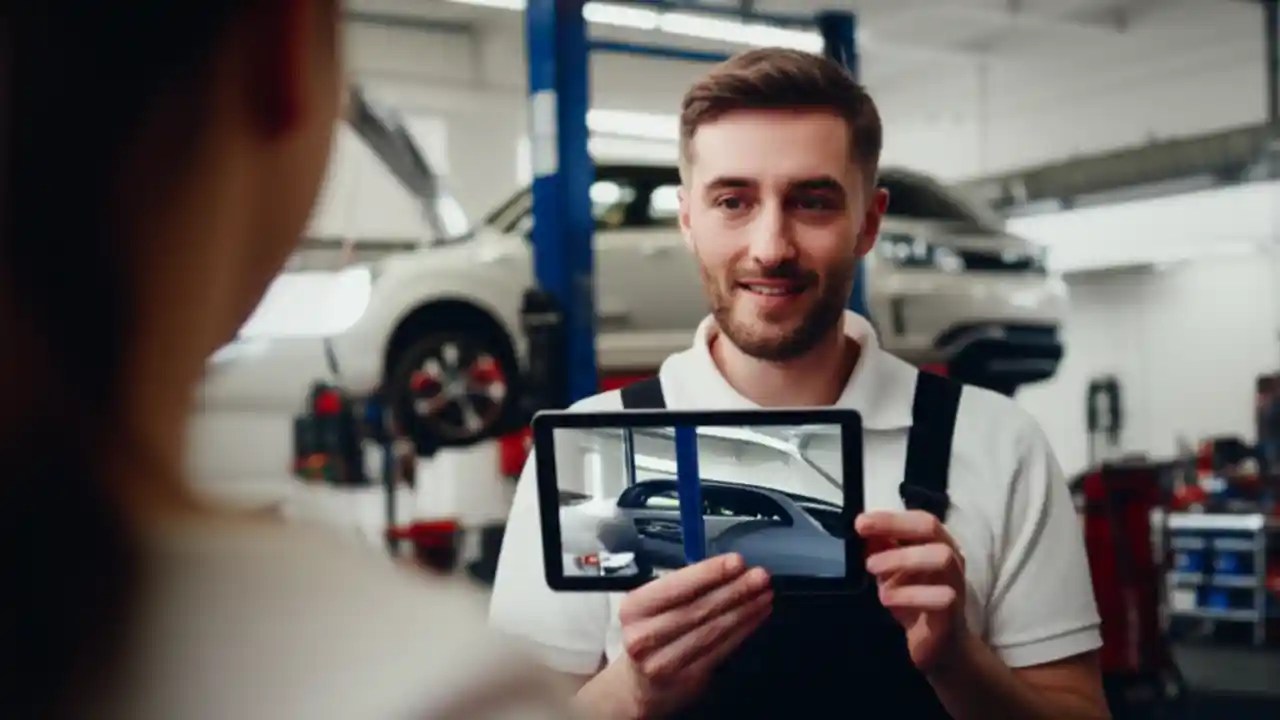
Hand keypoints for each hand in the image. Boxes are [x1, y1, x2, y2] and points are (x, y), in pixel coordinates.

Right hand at [605, 553, 772, 718]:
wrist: (640, 685)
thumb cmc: (651, 631)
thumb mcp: (651, 606)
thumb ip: (683, 589)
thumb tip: (728, 569)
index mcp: (634, 609)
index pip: (675, 588)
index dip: (708, 574)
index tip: (737, 561)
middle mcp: (644, 637)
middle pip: (697, 610)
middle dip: (734, 591)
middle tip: (761, 576)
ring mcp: (665, 662)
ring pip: (713, 631)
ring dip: (744, 610)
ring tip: (765, 593)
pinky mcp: (687, 680)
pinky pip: (721, 650)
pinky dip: (743, 630)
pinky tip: (757, 615)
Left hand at [857, 510, 968, 671]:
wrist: (938, 645)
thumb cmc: (914, 599)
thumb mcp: (891, 571)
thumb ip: (880, 548)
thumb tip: (862, 526)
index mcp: (936, 543)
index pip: (919, 519)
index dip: (890, 518)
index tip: (860, 522)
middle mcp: (951, 557)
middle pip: (932, 530)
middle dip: (896, 529)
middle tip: (865, 540)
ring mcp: (956, 582)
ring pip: (941, 558)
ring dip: (902, 559)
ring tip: (872, 569)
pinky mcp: (954, 611)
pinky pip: (941, 597)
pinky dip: (910, 595)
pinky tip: (888, 598)